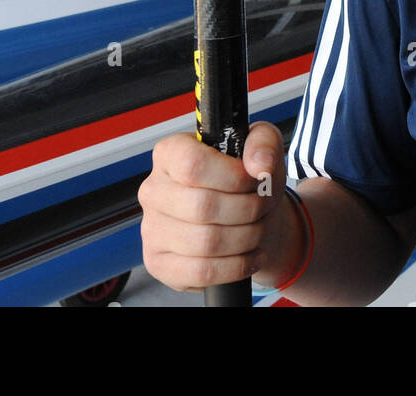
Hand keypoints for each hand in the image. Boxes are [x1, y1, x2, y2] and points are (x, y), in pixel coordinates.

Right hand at [138, 121, 301, 290]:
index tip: (254, 180)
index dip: (232, 176)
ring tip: (257, 229)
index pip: (192, 164)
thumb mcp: (262, 147)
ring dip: (246, 238)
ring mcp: (152, 230)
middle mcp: (153, 190)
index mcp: (170, 153)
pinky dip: (235, 267)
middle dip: (248, 210)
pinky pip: (201, 272)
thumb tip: (260, 165)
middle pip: (203, 207)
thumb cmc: (246, 181)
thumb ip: (264, 143)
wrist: (244, 218)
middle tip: (262, 207)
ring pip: (205, 243)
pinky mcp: (159, 264)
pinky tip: (249, 256)